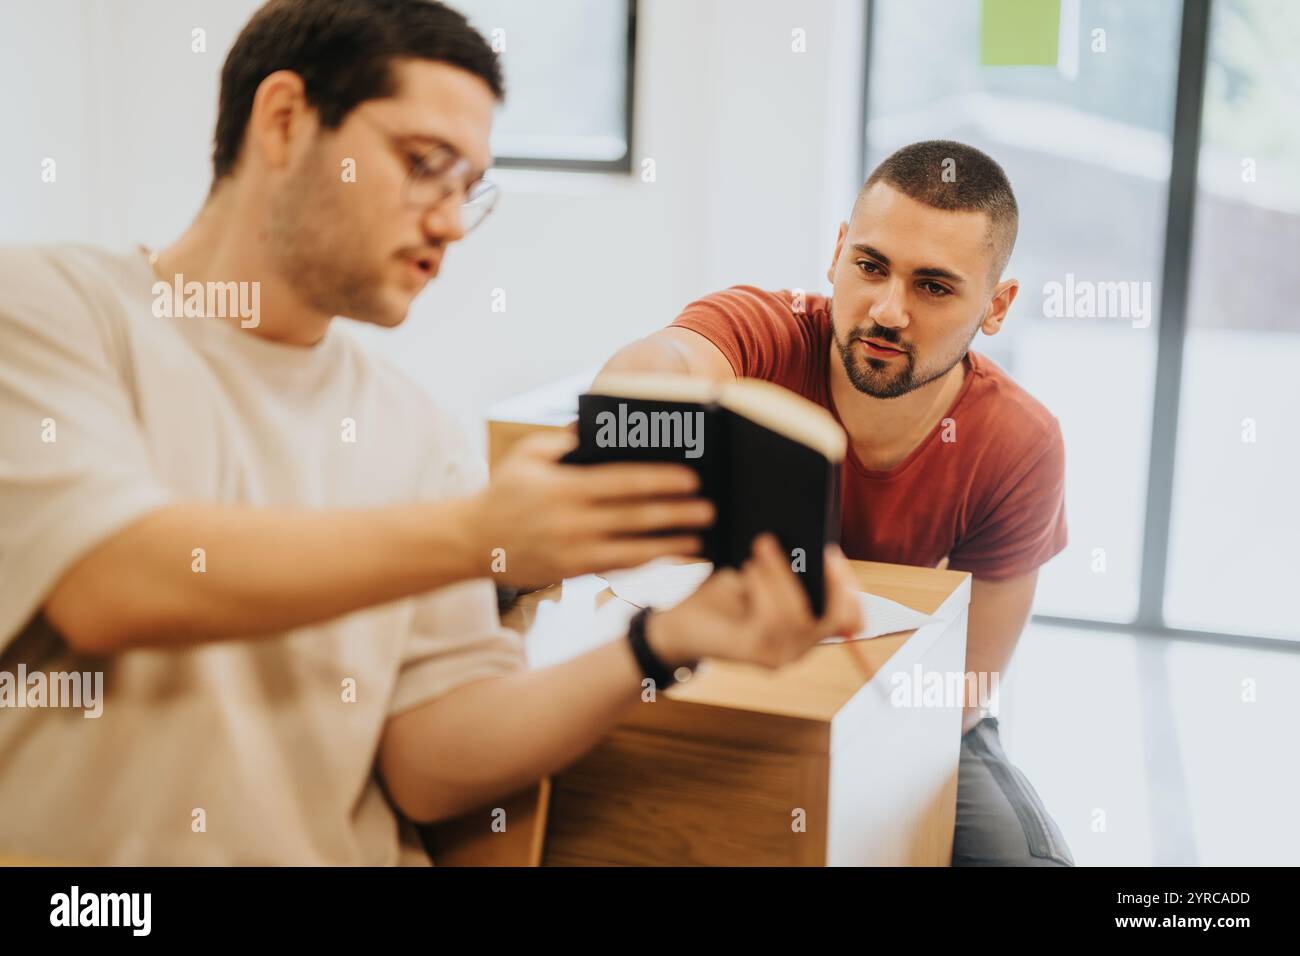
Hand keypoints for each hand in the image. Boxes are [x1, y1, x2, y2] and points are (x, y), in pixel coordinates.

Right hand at [466, 431, 713, 586]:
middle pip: (634, 516)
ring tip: (701, 536)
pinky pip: (618, 567)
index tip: (690, 477)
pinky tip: (672, 554)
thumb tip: (601, 426)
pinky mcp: (572, 572)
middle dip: (676, 512)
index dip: (659, 480)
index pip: (621, 482)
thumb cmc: (504, 492)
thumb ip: (564, 440)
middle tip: (710, 507)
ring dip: (670, 543)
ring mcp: (573, 551)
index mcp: (564, 488)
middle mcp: (571, 522)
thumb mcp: (528, 456)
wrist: (470, 542)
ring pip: (632, 549)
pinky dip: (648, 561)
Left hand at [646, 534, 863, 669]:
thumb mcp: (761, 575)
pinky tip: (748, 572)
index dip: (851, 589)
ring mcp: (779, 656)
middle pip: (834, 617)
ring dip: (781, 575)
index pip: (850, 619)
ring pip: (798, 615)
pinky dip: (763, 588)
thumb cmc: (723, 596)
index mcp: (808, 628)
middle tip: (813, 547)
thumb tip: (809, 533)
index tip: (832, 553)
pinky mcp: (755, 656)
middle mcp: (800, 648)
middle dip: (827, 579)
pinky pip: (771, 620)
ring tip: (761, 549)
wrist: (679, 625)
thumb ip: (789, 565)